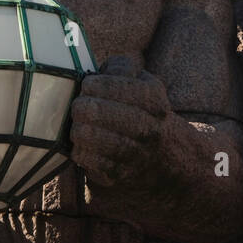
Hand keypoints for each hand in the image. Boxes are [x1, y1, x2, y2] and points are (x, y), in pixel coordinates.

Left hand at [69, 54, 177, 187]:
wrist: (165, 156)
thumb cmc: (142, 109)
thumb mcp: (143, 82)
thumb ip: (122, 67)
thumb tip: (98, 71)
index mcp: (153, 99)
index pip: (115, 86)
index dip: (94, 85)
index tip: (88, 86)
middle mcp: (147, 128)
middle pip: (95, 111)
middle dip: (81, 106)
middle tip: (80, 106)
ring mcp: (133, 154)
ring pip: (88, 136)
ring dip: (77, 128)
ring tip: (80, 124)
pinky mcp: (117, 175)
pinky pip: (85, 159)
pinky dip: (79, 149)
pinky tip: (84, 143)